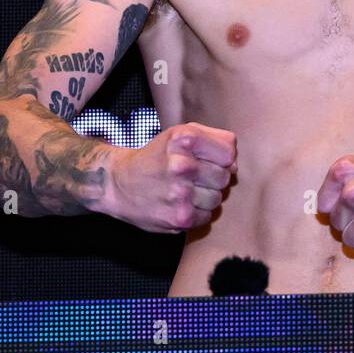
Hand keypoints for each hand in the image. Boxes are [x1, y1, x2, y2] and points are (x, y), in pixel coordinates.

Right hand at [104, 122, 235, 233]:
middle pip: (225, 176)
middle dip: (213, 177)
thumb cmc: (156, 157)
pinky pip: (208, 216)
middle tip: (193, 177)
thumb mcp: (179, 135)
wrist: (118, 183)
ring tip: (185, 190)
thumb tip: (235, 164)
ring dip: (206, 196)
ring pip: (218, 198)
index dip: (222, 157)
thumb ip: (214, 139)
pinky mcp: (179, 217)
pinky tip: (181, 204)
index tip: (207, 159)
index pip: (229, 151)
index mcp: (184, 139)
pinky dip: (198, 212)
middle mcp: (182, 165)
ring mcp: (180, 193)